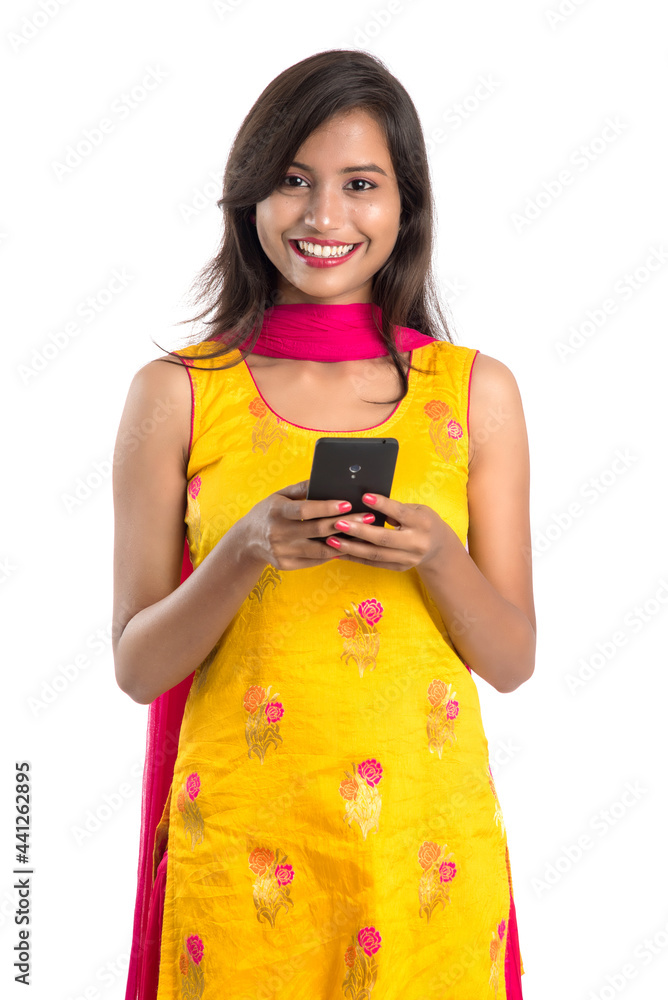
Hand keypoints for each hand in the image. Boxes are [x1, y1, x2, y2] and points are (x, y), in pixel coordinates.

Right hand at [237, 480, 376, 570]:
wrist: (247, 540)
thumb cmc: (269, 512)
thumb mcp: (279, 495)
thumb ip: (302, 488)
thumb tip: (325, 477)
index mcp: (277, 511)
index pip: (305, 510)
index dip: (327, 507)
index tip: (348, 503)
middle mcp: (278, 532)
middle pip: (317, 530)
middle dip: (345, 523)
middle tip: (368, 518)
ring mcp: (281, 551)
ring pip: (319, 549)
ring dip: (344, 542)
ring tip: (364, 535)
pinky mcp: (285, 565)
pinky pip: (314, 561)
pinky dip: (331, 554)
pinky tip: (346, 547)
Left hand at [324, 493, 455, 572]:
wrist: (438, 547)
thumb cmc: (422, 521)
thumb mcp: (416, 509)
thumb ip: (394, 508)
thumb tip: (365, 500)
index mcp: (421, 523)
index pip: (399, 513)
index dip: (381, 505)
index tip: (364, 496)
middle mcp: (416, 543)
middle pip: (384, 538)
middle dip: (359, 531)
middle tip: (337, 523)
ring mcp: (407, 559)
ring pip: (375, 554)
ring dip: (351, 548)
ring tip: (331, 540)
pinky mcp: (398, 568)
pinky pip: (373, 563)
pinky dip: (355, 558)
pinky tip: (339, 552)